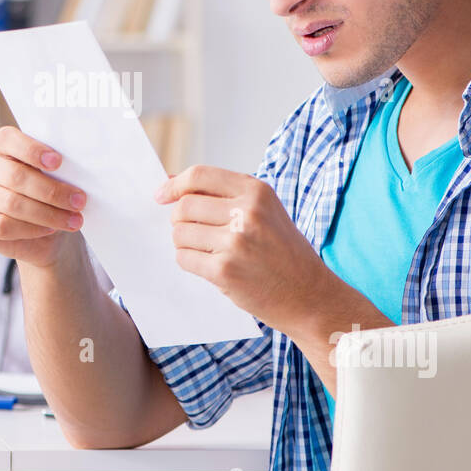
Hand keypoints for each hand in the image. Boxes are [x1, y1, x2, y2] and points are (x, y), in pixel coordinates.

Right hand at [0, 126, 87, 268]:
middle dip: (51, 191)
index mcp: (1, 145)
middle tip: (78, 201)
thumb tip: (77, 169)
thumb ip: (58, 169)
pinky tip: (49, 230)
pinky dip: (31, 229)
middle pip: (14, 175)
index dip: (32, 150)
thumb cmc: (51, 194)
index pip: (7, 139)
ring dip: (47, 214)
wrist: (44, 230)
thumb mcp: (57, 177)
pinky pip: (2, 225)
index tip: (58, 162)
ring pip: (11, 203)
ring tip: (72, 220)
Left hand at [155, 164, 328, 333]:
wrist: (308, 294)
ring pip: (180, 233)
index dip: (174, 185)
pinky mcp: (224, 270)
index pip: (199, 175)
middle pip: (184, 206)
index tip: (161, 195)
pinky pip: (184, 258)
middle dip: (179, 220)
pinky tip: (210, 266)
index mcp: (256, 191)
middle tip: (193, 232)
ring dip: (185, 243)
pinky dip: (189, 261)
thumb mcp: (262, 210)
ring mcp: (236, 242)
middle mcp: (247, 212)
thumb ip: (221, 194)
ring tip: (209, 251)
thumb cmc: (282, 251)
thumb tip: (169, 182)